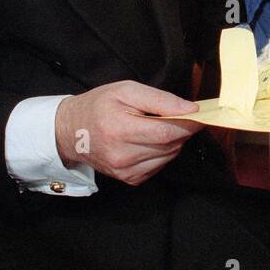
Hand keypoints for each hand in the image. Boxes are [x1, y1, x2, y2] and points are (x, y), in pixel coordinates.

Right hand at [55, 80, 203, 185]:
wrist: (70, 131)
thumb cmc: (98, 106)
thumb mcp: (127, 90)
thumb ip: (160, 99)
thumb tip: (190, 109)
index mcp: (119, 129)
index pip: (166, 132)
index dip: (188, 124)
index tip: (199, 115)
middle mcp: (122, 155)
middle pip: (170, 145)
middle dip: (181, 130)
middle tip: (177, 116)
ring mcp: (125, 171)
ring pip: (168, 157)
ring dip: (172, 142)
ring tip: (156, 127)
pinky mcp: (129, 179)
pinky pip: (159, 166)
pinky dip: (162, 153)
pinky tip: (148, 141)